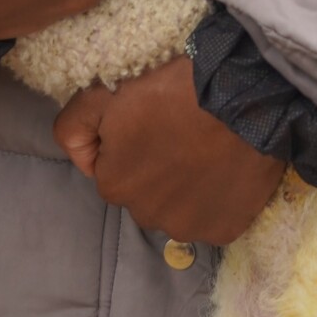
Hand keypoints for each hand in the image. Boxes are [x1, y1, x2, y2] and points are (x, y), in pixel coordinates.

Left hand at [53, 58, 282, 244]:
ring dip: (186, 183)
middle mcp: (147, 217)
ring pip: (179, 205)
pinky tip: (226, 164)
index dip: (129, 140)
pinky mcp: (226, 229)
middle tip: (179, 128)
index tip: (151, 118)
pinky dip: (218, 195)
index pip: (112, 167)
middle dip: (156, 166)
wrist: (244, 93)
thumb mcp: (103, 90)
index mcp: (114, 186)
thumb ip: (73, 126)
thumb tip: (76, 153)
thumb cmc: (171, 87)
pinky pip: (214, 215)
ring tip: (206, 144)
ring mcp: (190, 228)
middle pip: (145, 190)